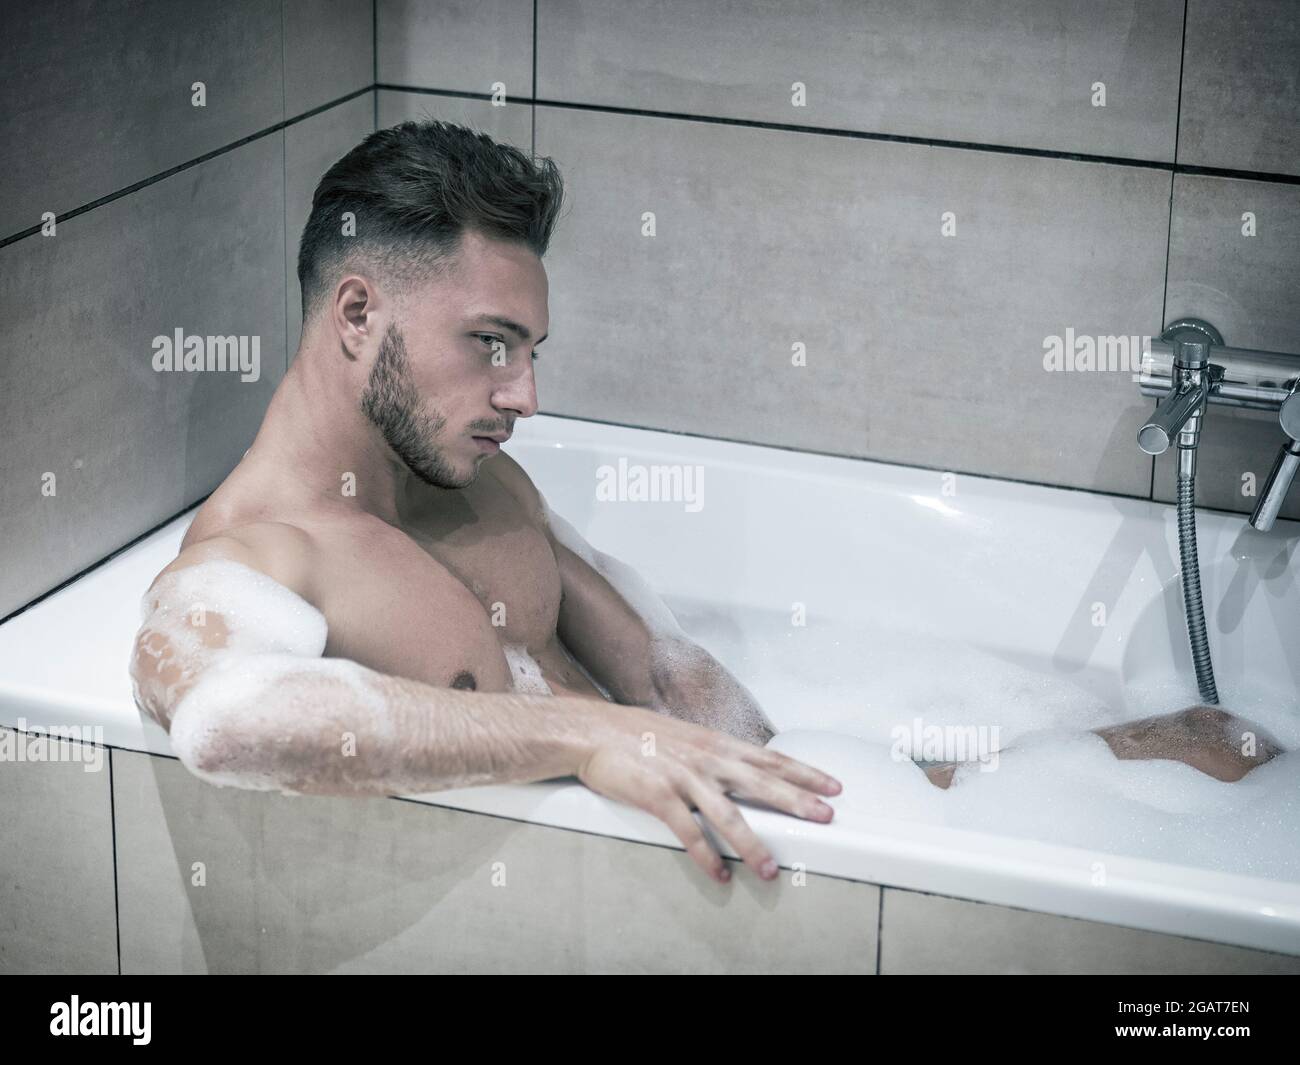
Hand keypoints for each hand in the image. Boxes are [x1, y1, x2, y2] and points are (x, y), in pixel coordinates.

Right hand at [576, 704, 840, 883]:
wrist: (591, 730)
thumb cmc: (636, 733)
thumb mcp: (684, 735)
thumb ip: (713, 752)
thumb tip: (739, 766)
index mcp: (715, 743)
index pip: (769, 758)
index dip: (804, 771)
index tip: (832, 784)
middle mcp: (706, 758)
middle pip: (761, 782)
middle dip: (797, 800)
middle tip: (827, 816)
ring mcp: (683, 777)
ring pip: (728, 815)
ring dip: (752, 845)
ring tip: (770, 870)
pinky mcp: (658, 796)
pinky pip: (688, 833)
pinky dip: (706, 857)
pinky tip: (719, 876)